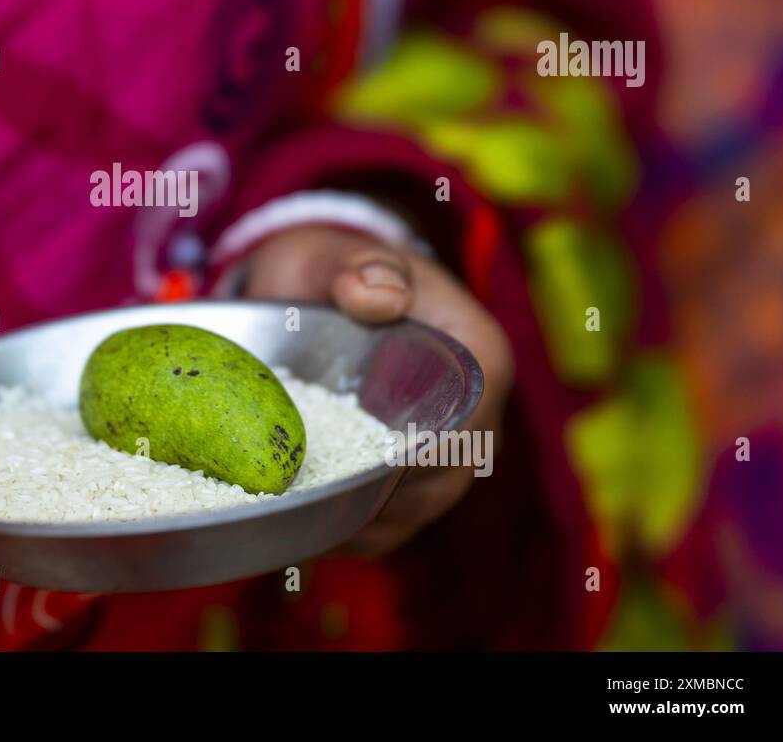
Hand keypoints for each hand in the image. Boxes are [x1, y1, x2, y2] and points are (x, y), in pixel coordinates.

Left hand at [243, 224, 512, 554]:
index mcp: (478, 355)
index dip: (424, 455)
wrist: (321, 285)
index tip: (367, 470)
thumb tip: (377, 296)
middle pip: (444, 481)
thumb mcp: (339, 253)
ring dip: (364, 521)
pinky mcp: (411, 472)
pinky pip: (392, 520)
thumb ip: (362, 266)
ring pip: (417, 509)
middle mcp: (475, 411)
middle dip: (384, 500)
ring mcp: (445, 449)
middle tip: (317, 505)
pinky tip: (306, 525)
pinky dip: (353, 528)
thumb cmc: (335, 265)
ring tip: (305, 522)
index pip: (469, 424)